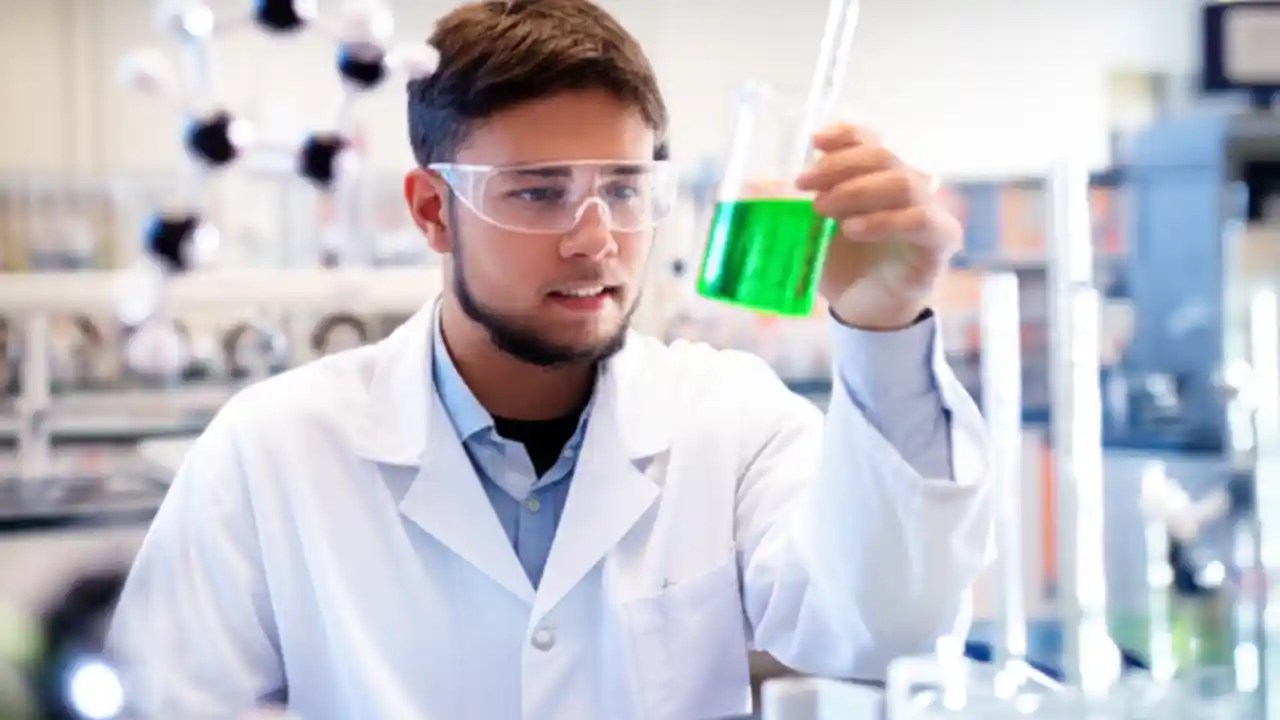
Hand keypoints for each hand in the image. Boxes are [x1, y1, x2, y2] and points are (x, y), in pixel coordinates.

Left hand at [796, 124, 960, 330]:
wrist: (864, 311)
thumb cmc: (841, 265)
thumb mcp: (808, 232)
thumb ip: (788, 208)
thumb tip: (754, 186)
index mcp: (879, 177)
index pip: (871, 140)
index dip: (845, 135)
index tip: (814, 142)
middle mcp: (909, 187)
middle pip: (883, 155)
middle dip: (839, 165)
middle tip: (803, 184)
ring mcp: (929, 210)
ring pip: (903, 182)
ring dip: (857, 190)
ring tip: (822, 210)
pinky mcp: (940, 241)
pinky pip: (922, 219)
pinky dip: (884, 220)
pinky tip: (853, 229)